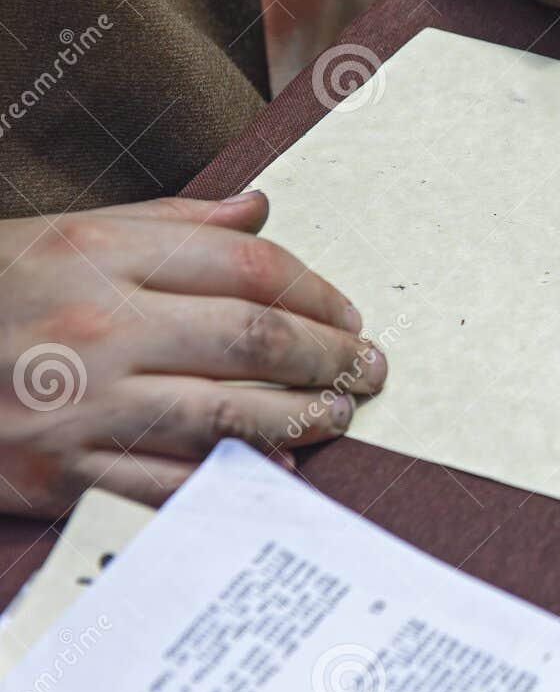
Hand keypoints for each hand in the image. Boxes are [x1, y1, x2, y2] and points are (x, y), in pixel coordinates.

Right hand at [0, 192, 381, 518]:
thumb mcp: (65, 235)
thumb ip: (171, 224)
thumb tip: (261, 208)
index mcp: (99, 255)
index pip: (249, 267)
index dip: (317, 292)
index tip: (348, 313)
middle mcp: (96, 327)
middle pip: (255, 339)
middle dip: (330, 357)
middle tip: (368, 368)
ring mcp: (79, 406)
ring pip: (230, 414)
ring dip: (304, 419)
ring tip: (339, 416)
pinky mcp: (61, 475)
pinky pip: (175, 483)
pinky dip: (237, 479)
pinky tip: (279, 471)